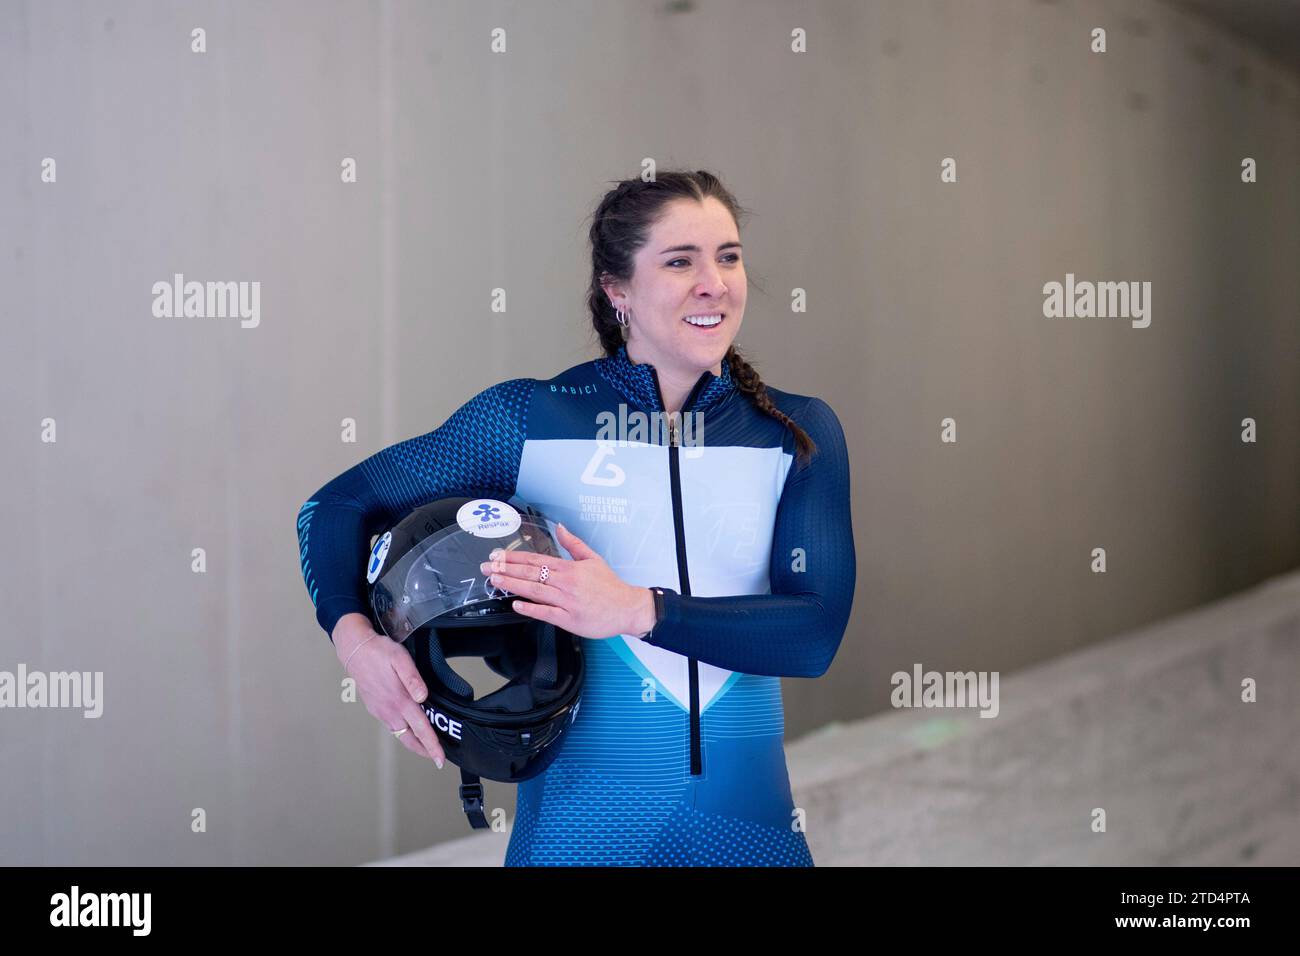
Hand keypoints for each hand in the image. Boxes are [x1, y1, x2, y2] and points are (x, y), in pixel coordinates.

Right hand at [333, 614, 446, 766]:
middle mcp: (389, 710)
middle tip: (438, 758)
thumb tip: (422, 698)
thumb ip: (413, 678)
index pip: (421, 729)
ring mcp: (380, 711)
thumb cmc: (379, 652)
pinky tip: (410, 728)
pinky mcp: (375, 708)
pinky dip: (404, 732)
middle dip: (424, 750)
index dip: (432, 746)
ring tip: (427, 745)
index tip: (441, 760)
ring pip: (400, 734)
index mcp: (399, 700)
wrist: (354, 650)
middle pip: (410, 739)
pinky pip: (392, 726)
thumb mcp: (400, 658)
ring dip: (414, 742)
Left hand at [478, 523, 654, 638]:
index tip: (497, 555)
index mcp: (570, 568)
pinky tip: (516, 605)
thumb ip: (573, 544)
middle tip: (486, 566)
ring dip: (513, 585)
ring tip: (495, 580)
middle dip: (506, 569)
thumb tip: (560, 527)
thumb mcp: (593, 559)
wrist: (627, 608)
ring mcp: (567, 601)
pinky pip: (546, 612)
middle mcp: (566, 583)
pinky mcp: (569, 619)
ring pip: (535, 591)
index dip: (514, 558)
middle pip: (531, 573)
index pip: (536, 560)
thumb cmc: (610, 586)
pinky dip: (530, 608)